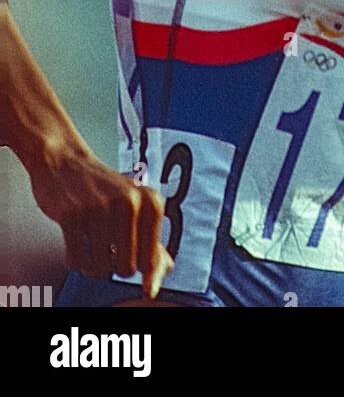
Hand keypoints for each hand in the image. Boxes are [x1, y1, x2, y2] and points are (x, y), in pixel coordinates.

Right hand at [29, 143, 173, 298]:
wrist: (66, 161)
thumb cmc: (103, 188)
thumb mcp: (136, 206)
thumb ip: (151, 239)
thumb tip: (166, 269)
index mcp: (150, 202)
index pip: (151, 257)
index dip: (149, 277)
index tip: (149, 292)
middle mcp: (130, 203)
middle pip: (126, 268)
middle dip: (114, 265)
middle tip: (108, 245)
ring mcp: (100, 208)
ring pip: (99, 268)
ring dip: (92, 264)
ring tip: (91, 242)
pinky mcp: (73, 215)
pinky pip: (76, 261)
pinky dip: (75, 260)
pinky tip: (77, 243)